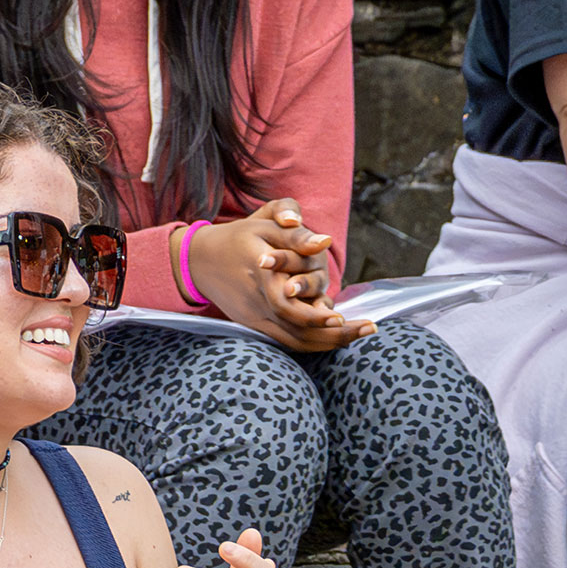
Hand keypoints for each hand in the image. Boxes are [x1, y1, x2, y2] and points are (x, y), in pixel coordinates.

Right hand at [186, 201, 370, 353]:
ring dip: (329, 342)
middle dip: (336, 334)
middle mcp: (257, 304)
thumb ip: (294, 233)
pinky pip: (287, 342)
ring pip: (295, 342)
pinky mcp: (254, 325)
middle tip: (368, 328)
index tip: (342, 316)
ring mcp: (254, 319)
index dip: (316, 315)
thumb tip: (325, 241)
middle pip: (298, 332)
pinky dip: (313, 343)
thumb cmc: (236, 237)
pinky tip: (335, 337)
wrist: (197, 260)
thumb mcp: (263, 224)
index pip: (288, 305)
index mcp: (260, 277)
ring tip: (359, 333)